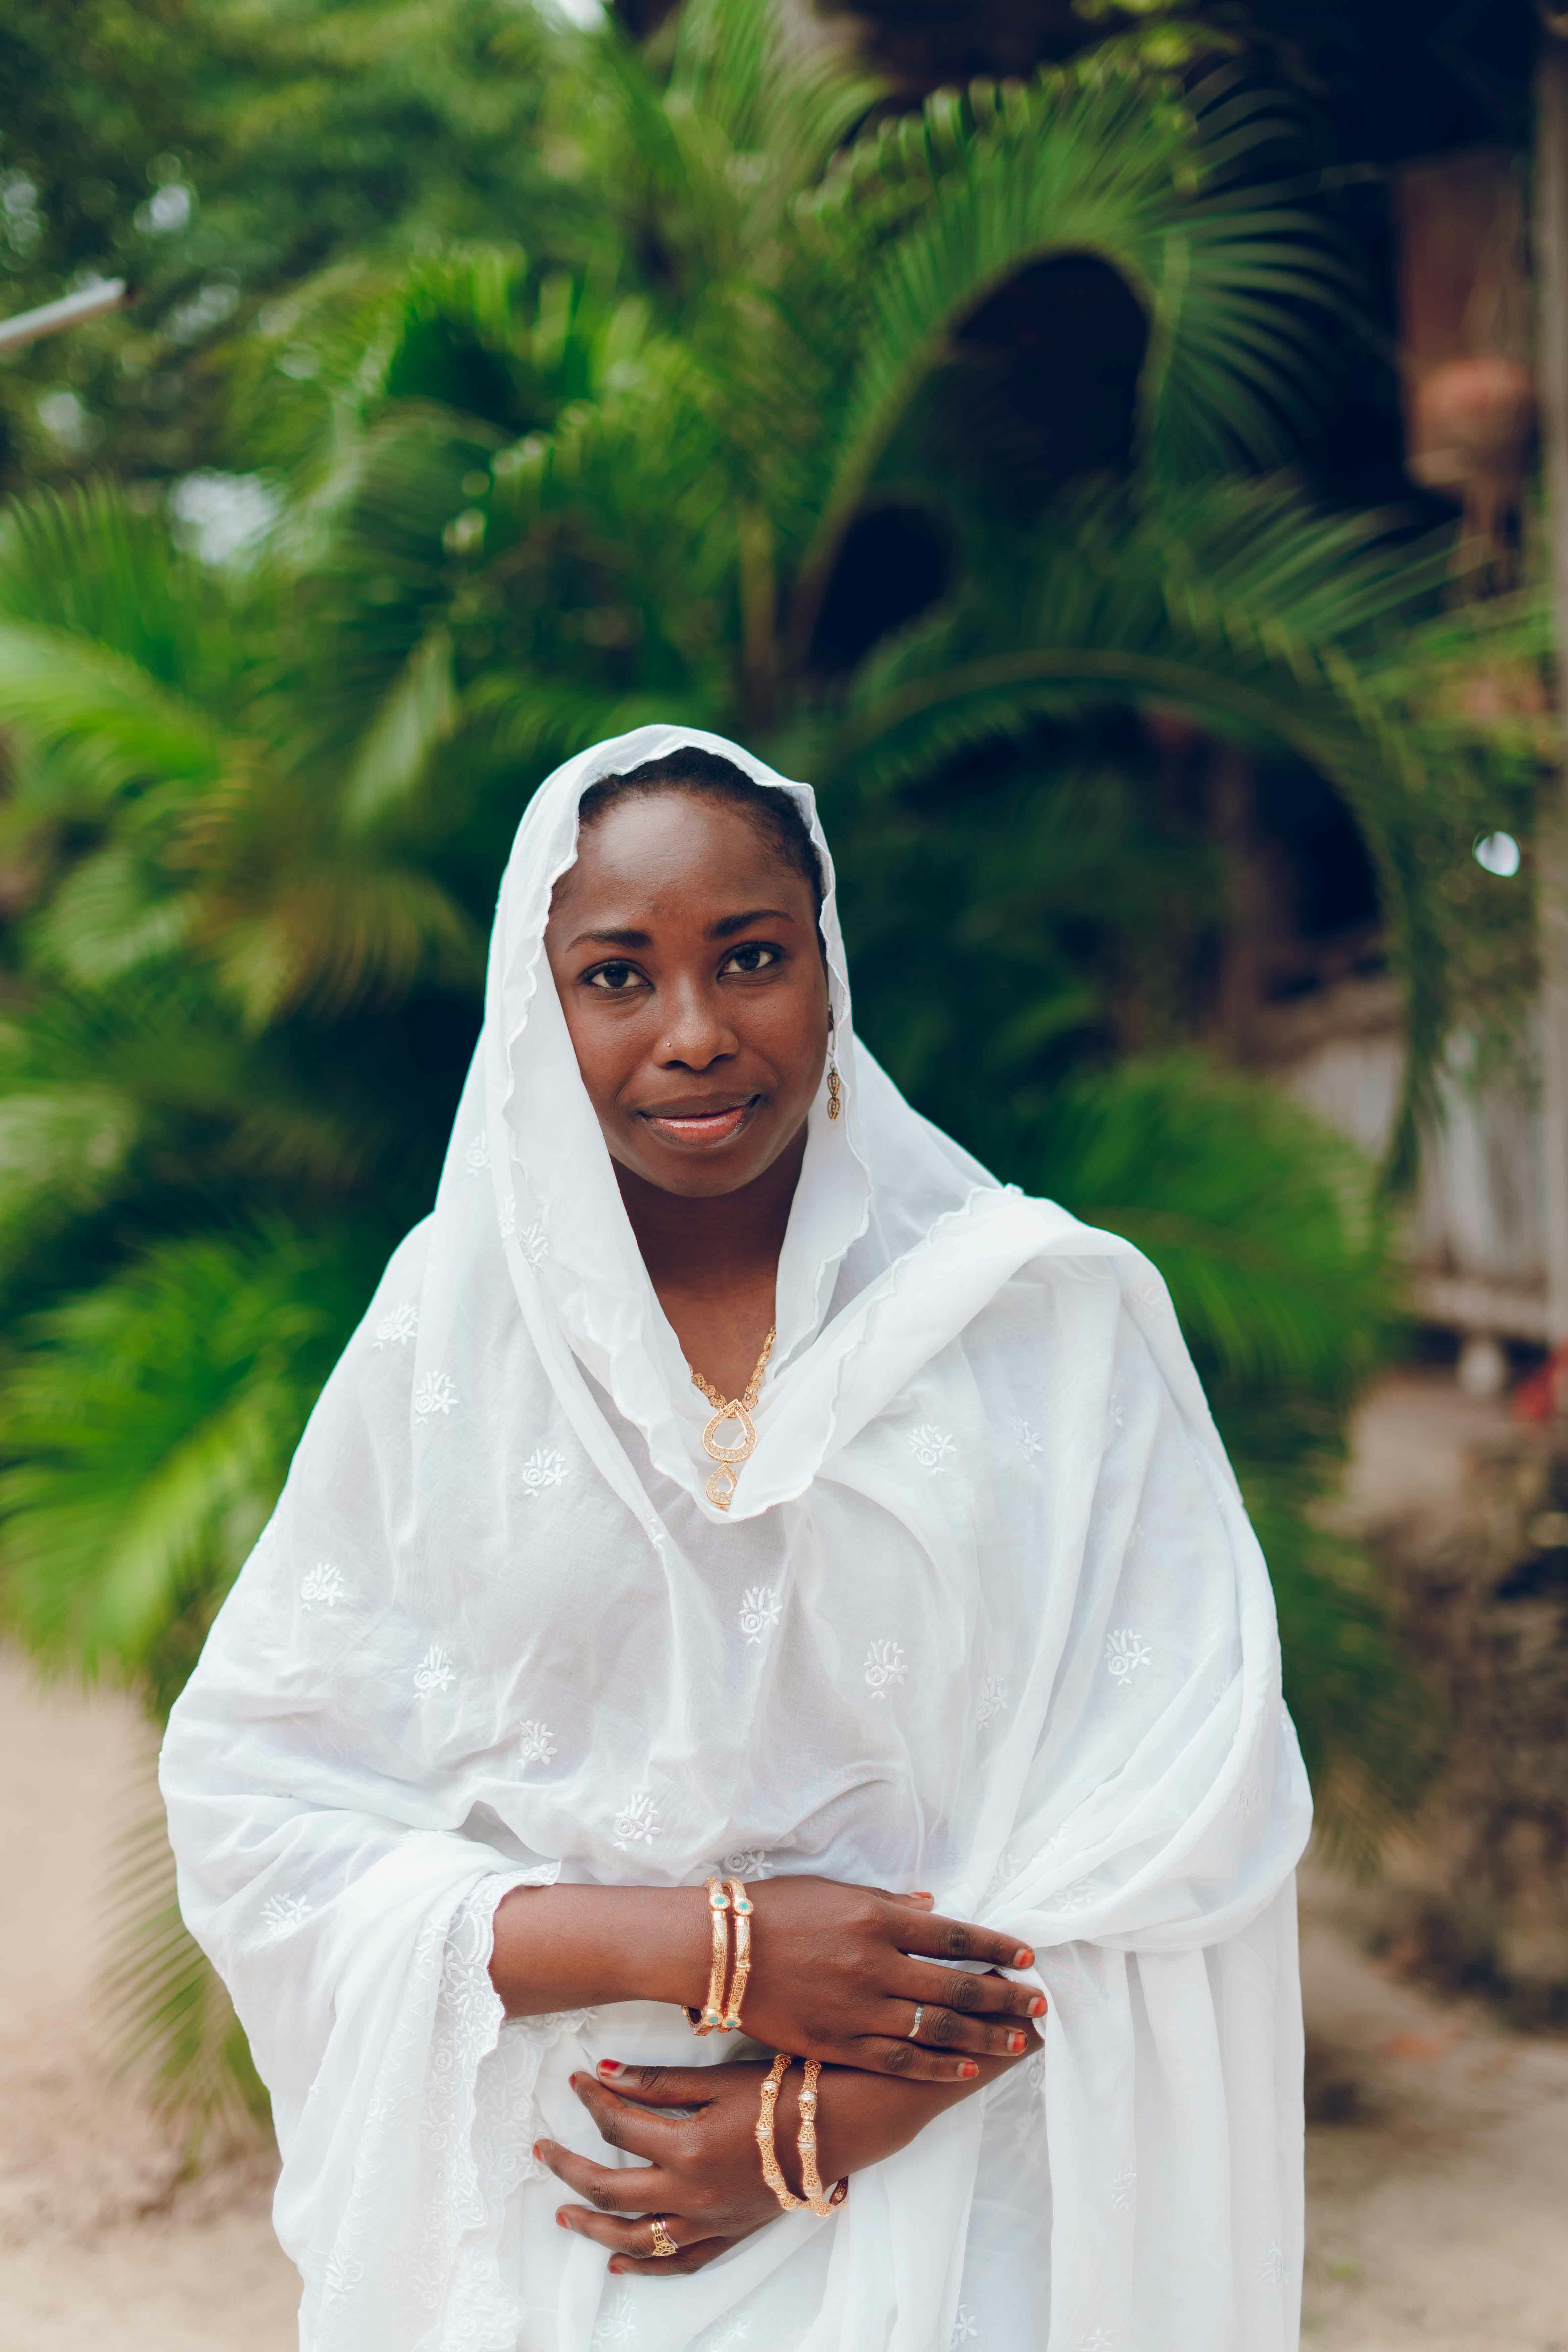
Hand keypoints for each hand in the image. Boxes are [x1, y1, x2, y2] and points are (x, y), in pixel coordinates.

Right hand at [488, 1875, 1044, 2081]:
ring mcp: (857, 2006)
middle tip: (1039, 2006)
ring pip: (936, 2029)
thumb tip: (932, 1905)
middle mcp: (875, 1962)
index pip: (953, 1934)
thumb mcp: (833, 1892)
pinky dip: (937, 2066)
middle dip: (1003, 1997)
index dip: (994, 1946)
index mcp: (876, 1917)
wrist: (715, 1948)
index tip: (1027, 1957)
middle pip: (955, 1985)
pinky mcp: (836, 2041)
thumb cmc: (772, 1909)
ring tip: (1020, 2042)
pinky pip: (898, 2059)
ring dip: (984, 2037)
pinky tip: (966, 2069)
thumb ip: (886, 1903)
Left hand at [538, 2048, 1024, 2276]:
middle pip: (611, 2187)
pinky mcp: (730, 2232)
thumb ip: (662, 2081)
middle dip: (568, 2167)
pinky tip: (619, 2260)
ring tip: (562, 2211)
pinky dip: (645, 2265)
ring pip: (636, 2235)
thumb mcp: (720, 2078)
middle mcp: (691, 2192)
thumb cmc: (785, 2090)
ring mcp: (709, 2220)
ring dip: (594, 2223)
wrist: (846, 2124)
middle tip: (541, 2149)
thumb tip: (605, 2072)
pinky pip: (679, 2262)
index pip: (619, 2125)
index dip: (591, 2100)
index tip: (573, 2078)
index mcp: (686, 2147)